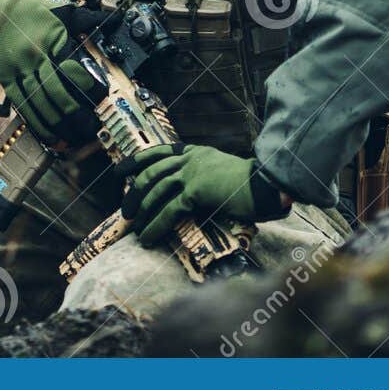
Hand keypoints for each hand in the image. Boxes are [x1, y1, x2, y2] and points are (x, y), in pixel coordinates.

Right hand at [0, 0, 103, 144]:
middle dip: (74, 114)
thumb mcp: (62, 9)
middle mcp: (34, 58)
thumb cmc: (33, 10)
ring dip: (56, 125)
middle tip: (90, 129)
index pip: (72, 69)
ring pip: (38, 104)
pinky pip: (22, 105)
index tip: (100, 98)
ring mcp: (18, 70)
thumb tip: (115, 21)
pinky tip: (48, 136)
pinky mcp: (7, 79)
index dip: (87, 86)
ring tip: (72, 141)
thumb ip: (88, 19)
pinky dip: (36, 123)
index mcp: (51, 42)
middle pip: (56, 93)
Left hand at [119, 145, 287, 247]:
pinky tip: (148, 237)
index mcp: (195, 152)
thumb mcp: (222, 172)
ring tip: (136, 229)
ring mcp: (191, 173)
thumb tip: (191, 194)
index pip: (158, 153)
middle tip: (126, 210)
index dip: (135, 161)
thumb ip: (205, 177)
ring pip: (155, 192)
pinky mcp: (195, 191)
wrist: (268, 185)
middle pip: (151, 173)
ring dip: (142, 212)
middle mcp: (189, 159)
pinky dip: (155, 225)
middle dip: (135, 193)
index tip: (120, 171)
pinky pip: (168, 210)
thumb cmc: (252, 184)